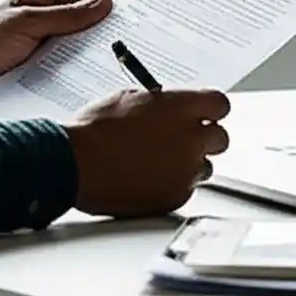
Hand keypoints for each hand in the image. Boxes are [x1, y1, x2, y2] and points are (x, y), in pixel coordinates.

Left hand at [0, 0, 113, 106]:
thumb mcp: (24, 23)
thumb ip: (64, 15)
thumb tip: (104, 3)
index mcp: (39, 1)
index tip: (123, 7)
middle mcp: (45, 23)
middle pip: (87, 18)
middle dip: (106, 23)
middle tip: (129, 34)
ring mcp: (46, 49)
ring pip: (83, 46)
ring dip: (97, 51)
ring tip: (115, 58)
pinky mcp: (45, 75)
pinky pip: (72, 70)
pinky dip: (85, 72)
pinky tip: (94, 79)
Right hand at [64, 89, 229, 216]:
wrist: (75, 164)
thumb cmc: (93, 130)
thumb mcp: (127, 98)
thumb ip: (158, 102)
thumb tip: (167, 106)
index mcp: (181, 107)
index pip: (220, 104)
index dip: (210, 109)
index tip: (202, 113)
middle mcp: (190, 138)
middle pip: (220, 138)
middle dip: (203, 138)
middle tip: (181, 140)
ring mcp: (186, 170)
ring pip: (204, 167)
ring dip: (187, 163)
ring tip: (155, 162)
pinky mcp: (176, 196)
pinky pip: (185, 189)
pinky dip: (171, 184)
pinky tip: (147, 178)